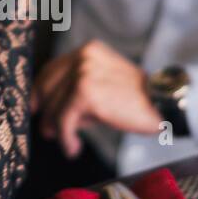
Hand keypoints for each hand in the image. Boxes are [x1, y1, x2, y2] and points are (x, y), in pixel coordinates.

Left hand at [31, 39, 163, 157]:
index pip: (52, 69)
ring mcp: (83, 73)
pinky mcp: (85, 92)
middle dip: (45, 112)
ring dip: (57, 130)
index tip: (35, 108)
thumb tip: (48, 114)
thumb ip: (78, 89)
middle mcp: (83, 56)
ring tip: (67, 143)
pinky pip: (64, 120)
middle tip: (48, 132)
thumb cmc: (136, 99)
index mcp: (88, 50)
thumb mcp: (104, 84)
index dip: (39, 91)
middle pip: (48, 87)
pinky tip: (73, 148)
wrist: (162, 103)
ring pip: (54, 107)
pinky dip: (66, 139)